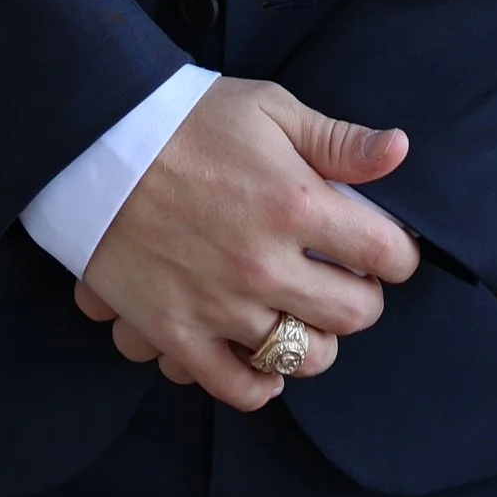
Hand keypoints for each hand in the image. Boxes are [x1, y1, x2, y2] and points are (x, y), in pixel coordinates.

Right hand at [71, 77, 419, 409]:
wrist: (96, 141)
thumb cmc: (186, 118)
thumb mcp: (269, 108)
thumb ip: (337, 139)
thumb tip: (400, 150)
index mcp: (294, 203)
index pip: (386, 253)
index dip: (400, 254)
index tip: (388, 249)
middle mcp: (264, 263)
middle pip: (354, 314)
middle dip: (363, 298)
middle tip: (347, 280)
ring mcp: (220, 305)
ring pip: (304, 358)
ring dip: (317, 341)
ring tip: (305, 314)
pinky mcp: (177, 333)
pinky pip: (237, 388)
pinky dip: (260, 385)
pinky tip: (264, 359)